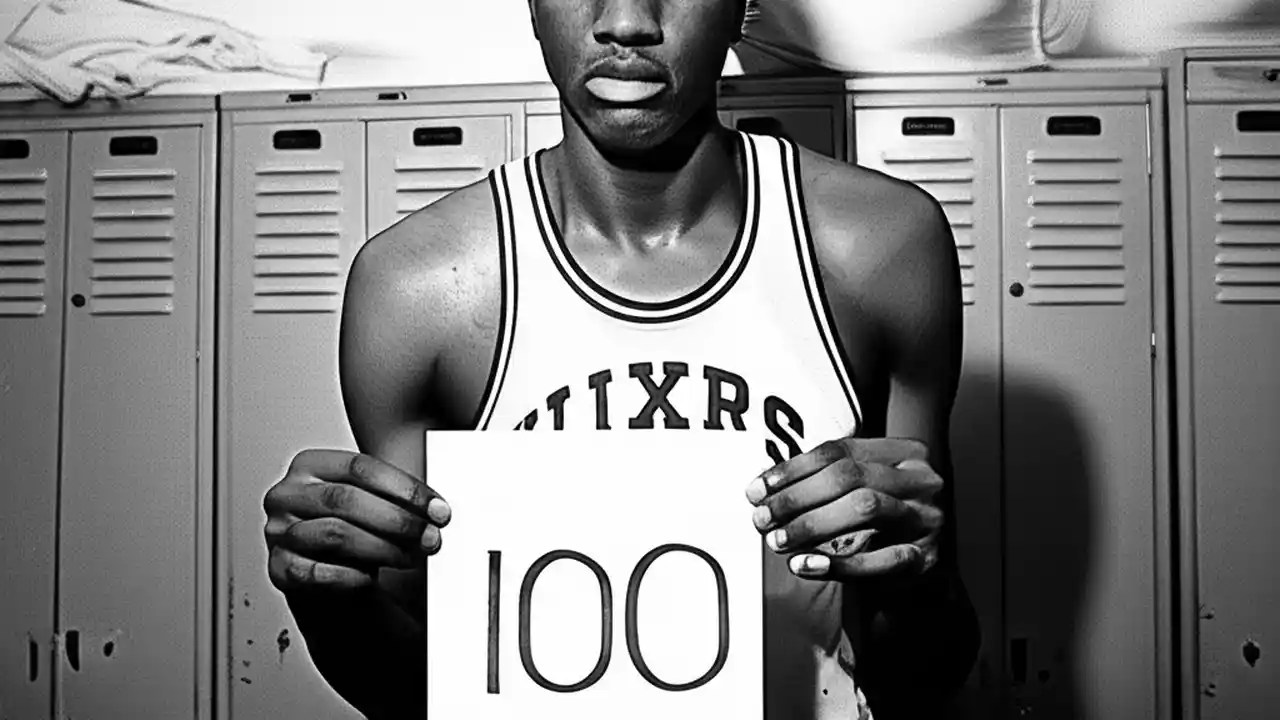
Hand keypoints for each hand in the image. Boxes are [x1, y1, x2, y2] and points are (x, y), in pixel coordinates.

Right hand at [264, 449, 450, 593]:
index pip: (360, 467)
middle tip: (430, 536)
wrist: (326, 575)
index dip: (404, 489)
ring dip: (382, 548)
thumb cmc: (351, 530)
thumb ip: (393, 497)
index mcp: (310, 465)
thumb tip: (436, 508)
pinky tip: (372, 577)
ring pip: (335, 534)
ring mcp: (279, 531)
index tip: (437, 507)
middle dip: (397, 520)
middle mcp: (287, 494)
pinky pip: (317, 572)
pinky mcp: (278, 567)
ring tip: (411, 557)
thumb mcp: (368, 503)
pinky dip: (350, 576)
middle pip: (346, 499)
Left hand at [744, 438, 943, 582]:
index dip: (792, 469)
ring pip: (865, 507)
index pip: (838, 451)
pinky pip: (880, 559)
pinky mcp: (927, 556)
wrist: (930, 555)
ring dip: (812, 524)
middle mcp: (920, 479)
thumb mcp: (864, 487)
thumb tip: (762, 488)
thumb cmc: (886, 518)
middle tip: (762, 517)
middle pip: (849, 476)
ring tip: (778, 539)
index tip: (758, 489)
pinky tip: (807, 564)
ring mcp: (927, 516)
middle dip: (797, 497)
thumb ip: (823, 481)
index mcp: (904, 452)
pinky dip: (839, 563)